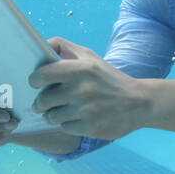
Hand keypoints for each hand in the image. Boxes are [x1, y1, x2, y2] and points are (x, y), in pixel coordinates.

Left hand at [29, 37, 149, 140]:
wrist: (140, 102)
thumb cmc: (109, 78)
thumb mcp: (91, 57)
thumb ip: (65, 47)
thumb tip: (41, 45)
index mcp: (81, 69)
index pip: (42, 75)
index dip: (34, 80)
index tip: (35, 83)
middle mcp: (83, 90)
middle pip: (43, 100)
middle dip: (40, 103)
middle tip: (44, 103)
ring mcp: (87, 111)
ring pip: (52, 117)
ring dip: (53, 115)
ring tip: (61, 111)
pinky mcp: (92, 128)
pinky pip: (65, 128)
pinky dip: (68, 125)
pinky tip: (77, 119)